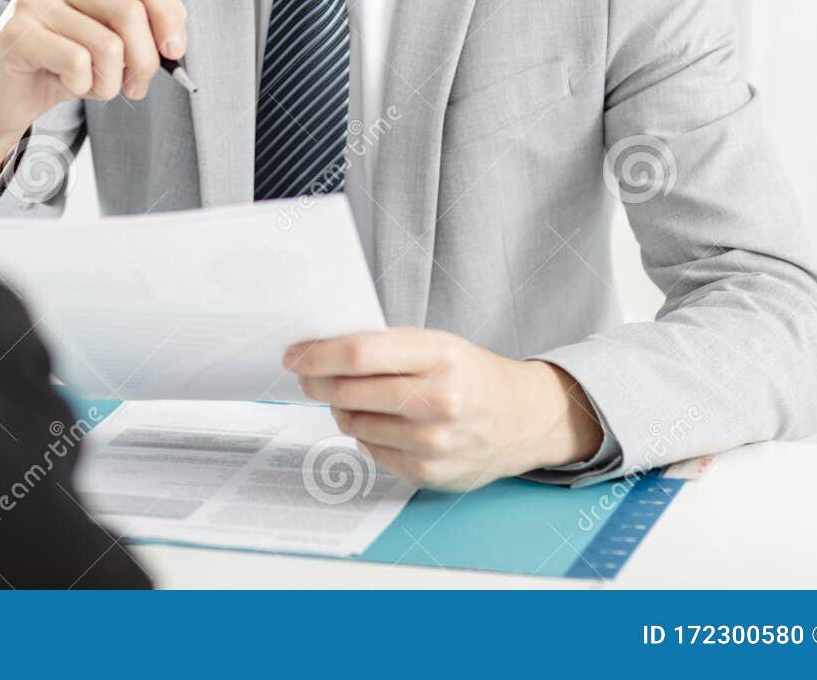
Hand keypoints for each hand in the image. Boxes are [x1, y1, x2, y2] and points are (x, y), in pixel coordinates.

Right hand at [0, 0, 186, 192]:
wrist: (0, 97)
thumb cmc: (61, 63)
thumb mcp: (108, 36)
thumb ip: (144, 26)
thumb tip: (175, 43)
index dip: (170, 16)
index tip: (175, 51)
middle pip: (130, 11)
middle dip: (145, 61)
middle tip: (137, 86)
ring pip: (109, 46)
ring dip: (112, 81)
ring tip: (95, 86)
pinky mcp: (15, 31)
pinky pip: (78, 65)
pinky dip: (83, 87)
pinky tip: (67, 85)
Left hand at [283, 327, 602, 490]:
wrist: (522, 418)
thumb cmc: (471, 374)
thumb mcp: (437, 344)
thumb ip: (385, 346)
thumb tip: (320, 352)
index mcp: (439, 356)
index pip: (359, 354)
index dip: (317, 355)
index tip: (294, 356)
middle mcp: (439, 400)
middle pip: (349, 391)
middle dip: (317, 383)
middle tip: (308, 377)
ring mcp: (434, 441)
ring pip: (354, 423)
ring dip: (340, 409)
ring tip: (353, 399)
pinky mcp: (428, 472)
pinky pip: (370, 451)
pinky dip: (365, 434)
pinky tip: (381, 423)